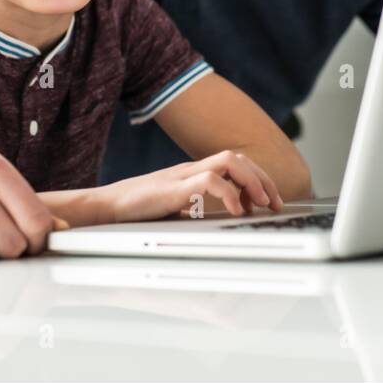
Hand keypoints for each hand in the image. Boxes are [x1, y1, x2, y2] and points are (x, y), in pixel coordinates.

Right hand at [104, 150, 286, 223]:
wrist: (107, 207)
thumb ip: (194, 210)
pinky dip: (228, 193)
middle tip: (275, 204)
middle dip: (262, 179)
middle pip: (237, 158)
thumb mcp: (175, 209)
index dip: (257, 178)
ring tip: (260, 203)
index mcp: (193, 173)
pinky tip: (235, 210)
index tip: (270, 201)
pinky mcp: (174, 188)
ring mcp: (183, 175)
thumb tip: (216, 224)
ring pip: (228, 161)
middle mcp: (191, 169)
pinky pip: (209, 180)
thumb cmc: (138, 210)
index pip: (235, 163)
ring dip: (251, 181)